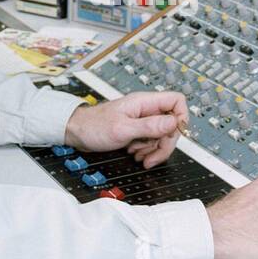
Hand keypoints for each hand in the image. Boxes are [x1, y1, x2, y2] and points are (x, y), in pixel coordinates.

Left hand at [64, 90, 188, 168]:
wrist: (77, 133)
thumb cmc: (93, 126)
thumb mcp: (123, 129)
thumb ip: (149, 126)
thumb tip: (173, 123)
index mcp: (145, 102)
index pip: (176, 101)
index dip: (181, 118)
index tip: (174, 134)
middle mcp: (146, 110)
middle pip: (171, 124)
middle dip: (165, 144)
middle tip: (153, 157)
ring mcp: (142, 121)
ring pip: (162, 136)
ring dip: (154, 150)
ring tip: (139, 156)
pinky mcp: (137, 131)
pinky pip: (151, 142)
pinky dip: (146, 151)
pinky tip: (136, 154)